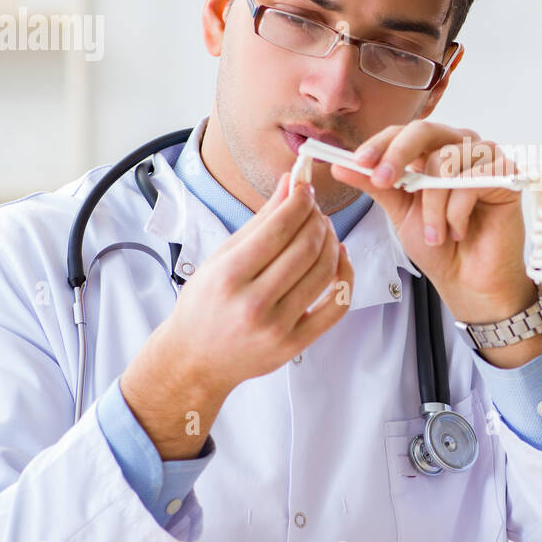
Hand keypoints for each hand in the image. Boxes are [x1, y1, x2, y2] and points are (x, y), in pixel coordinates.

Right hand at [132, 172, 353, 402]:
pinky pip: (337, 306)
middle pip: (306, 247)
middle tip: (315, 209)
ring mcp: (278, 327)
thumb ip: (259, 221)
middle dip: (317, 219)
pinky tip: (340, 258)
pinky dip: (345, 276)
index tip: (305, 188)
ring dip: (332, 242)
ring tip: (325, 230)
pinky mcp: (296, 344)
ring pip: (324, 272)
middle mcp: (254, 303)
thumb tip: (289, 183)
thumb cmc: (204, 305)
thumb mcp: (221, 257)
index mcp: (230, 276)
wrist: (196, 359)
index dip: (300, 202)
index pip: (279, 228)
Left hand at [329, 119, 537, 326]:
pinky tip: (460, 231)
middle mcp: (459, 147)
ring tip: (437, 234)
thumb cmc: (439, 246)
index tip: (358, 162)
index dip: (379, 144)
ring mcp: (484, 158)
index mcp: (432, 152)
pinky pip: (471, 182)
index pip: (402, 133)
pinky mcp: (507, 174)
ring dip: (432, 206)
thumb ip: (375, 186)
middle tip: (383, 181)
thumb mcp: (400, 212)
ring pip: (444, 162)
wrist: (468, 281)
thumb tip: (339, 164)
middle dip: (397, 155)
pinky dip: (457, 213)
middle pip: (424, 131)